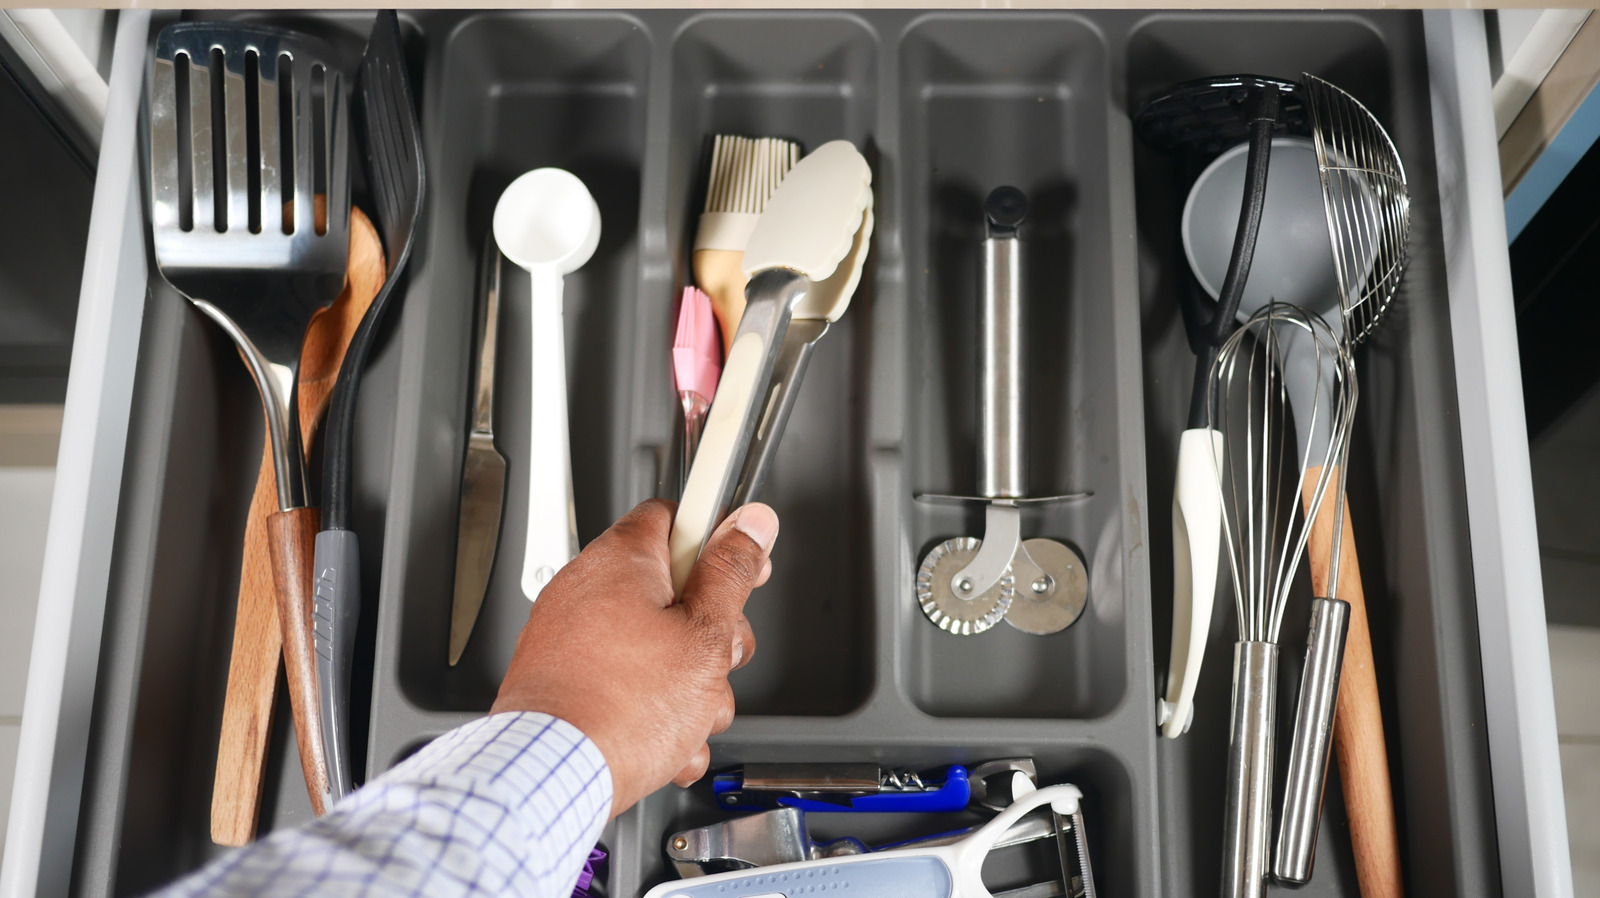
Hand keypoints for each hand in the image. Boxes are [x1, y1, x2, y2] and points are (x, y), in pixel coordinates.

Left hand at [491, 499, 777, 816]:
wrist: (555, 778)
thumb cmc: (620, 709)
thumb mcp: (704, 635)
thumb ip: (732, 574)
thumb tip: (752, 524)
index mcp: (620, 560)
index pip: (678, 517)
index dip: (720, 539)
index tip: (745, 562)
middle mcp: (587, 589)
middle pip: (676, 590)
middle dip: (712, 633)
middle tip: (717, 658)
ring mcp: (572, 639)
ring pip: (657, 648)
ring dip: (689, 686)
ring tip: (687, 715)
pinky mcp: (565, 683)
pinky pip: (626, 685)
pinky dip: (652, 713)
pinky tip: (665, 740)